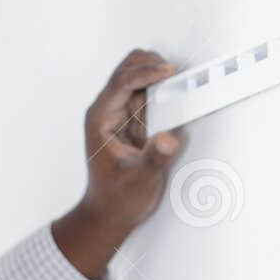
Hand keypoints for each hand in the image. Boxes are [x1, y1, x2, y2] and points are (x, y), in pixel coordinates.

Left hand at [52, 49, 182, 279]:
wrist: (110, 213)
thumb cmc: (116, 199)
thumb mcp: (138, 182)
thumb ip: (153, 159)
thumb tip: (168, 139)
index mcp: (100, 119)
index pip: (121, 83)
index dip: (145, 72)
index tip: (169, 71)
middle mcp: (108, 111)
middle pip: (127, 70)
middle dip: (151, 66)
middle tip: (177, 74)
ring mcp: (121, 115)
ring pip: (140, 80)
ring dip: (160, 81)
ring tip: (179, 92)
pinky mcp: (134, 121)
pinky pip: (150, 99)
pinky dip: (164, 95)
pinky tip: (176, 104)